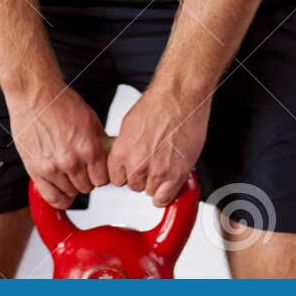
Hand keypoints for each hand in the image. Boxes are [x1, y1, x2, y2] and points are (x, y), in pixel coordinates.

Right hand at [8, 84, 108, 210]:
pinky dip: (59, 198)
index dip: (101, 175)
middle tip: (81, 169)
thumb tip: (107, 155)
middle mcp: (71, 161)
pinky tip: (61, 190)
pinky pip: (51, 197)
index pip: (103, 179)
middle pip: (87, 188)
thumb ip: (99, 141)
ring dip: (71, 186)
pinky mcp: (35, 170)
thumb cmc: (59, 102)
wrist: (34, 95)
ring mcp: (52, 168)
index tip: (97, 172)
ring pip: (70, 193)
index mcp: (88, 148)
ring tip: (68, 173)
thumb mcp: (90, 118)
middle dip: (87, 179)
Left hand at [107, 84, 208, 207]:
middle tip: (151, 165)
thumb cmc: (159, 104)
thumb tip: (126, 157)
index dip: (125, 174)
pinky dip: (166, 194)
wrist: (179, 96)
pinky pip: (165, 198)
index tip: (131, 171)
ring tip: (163, 167)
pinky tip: (169, 183)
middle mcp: (138, 163)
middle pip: (133, 186)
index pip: (115, 178)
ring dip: (156, 183)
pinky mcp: (176, 174)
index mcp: (122, 151)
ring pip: (150, 192)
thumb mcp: (130, 125)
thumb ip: (126, 146)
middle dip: (142, 177)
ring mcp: (158, 171)